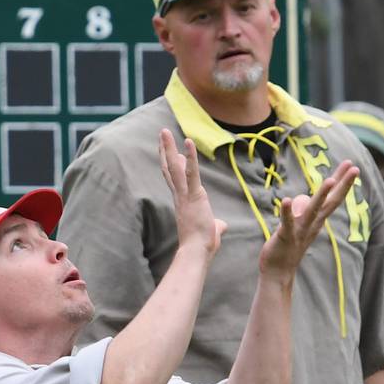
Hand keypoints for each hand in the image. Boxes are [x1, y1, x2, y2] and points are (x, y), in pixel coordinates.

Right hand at [159, 128, 224, 257]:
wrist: (196, 252)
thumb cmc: (202, 245)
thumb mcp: (212, 230)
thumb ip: (216, 225)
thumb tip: (221, 225)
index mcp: (183, 202)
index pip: (174, 179)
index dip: (170, 163)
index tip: (169, 150)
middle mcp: (180, 196)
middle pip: (169, 168)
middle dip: (165, 149)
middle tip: (162, 134)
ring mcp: (185, 195)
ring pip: (174, 167)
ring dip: (169, 147)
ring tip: (164, 131)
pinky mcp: (194, 195)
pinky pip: (191, 172)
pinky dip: (190, 156)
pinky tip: (188, 142)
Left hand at [258, 160, 358, 281]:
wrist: (278, 272)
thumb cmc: (288, 245)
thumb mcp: (298, 224)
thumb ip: (301, 211)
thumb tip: (302, 199)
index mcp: (317, 220)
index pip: (333, 198)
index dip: (343, 182)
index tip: (352, 166)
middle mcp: (313, 224)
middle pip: (331, 201)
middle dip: (343, 184)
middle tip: (355, 167)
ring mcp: (301, 230)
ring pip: (313, 210)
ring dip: (322, 195)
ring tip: (330, 180)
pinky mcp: (286, 236)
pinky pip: (287, 222)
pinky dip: (287, 212)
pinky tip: (286, 200)